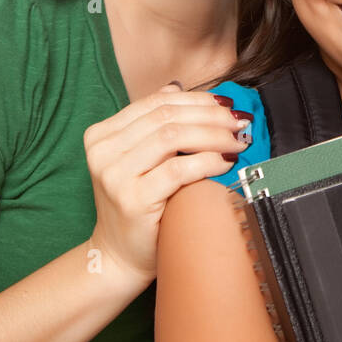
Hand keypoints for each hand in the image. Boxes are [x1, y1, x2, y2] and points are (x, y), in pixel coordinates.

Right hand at [83, 84, 252, 282]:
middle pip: (167, 117)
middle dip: (210, 116)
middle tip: (240, 122)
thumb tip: (178, 86)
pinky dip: (207, 161)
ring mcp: (114, 175)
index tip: (227, 104)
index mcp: (101, 134)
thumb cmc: (137, 205)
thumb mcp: (138, 159)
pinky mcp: (132, 199)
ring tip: (237, 141)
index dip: (197, 99)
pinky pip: (178, 170)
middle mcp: (102, 151)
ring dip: (213, 135)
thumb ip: (152, 125)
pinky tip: (225, 163)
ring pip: (172, 137)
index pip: (156, 103)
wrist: (120, 255)